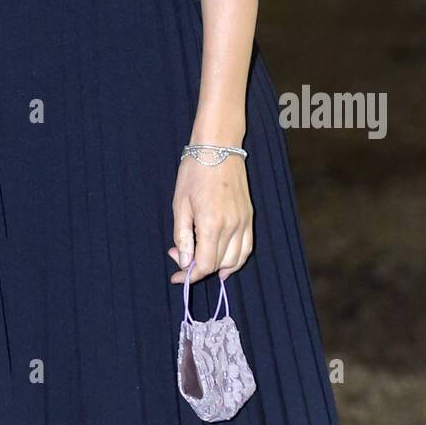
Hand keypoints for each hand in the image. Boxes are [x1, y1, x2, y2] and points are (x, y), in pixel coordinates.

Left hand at [168, 125, 252, 284]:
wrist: (219, 148)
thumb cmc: (194, 172)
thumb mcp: (180, 203)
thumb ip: (182, 235)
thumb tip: (184, 261)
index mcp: (212, 224)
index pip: (204, 265)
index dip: (189, 275)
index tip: (176, 276)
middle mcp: (232, 226)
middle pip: (218, 264)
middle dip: (197, 268)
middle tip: (180, 256)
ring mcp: (244, 222)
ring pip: (235, 260)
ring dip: (217, 267)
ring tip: (200, 263)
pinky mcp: (249, 217)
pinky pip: (247, 248)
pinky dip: (237, 260)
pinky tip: (225, 264)